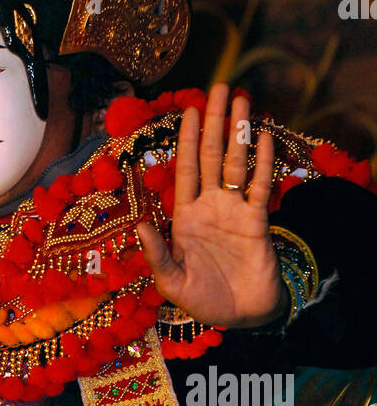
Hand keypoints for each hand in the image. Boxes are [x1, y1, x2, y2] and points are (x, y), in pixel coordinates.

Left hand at [135, 83, 285, 329]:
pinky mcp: (258, 222)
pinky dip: (263, 163)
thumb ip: (157, 254)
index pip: (187, 169)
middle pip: (213, 156)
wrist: (241, 317)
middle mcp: (210, 205)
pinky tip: (266, 138)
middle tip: (220, 88)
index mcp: (185, 215)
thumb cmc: (202, 299)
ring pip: (238, 163)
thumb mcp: (171, 282)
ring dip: (240, 133)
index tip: (190, 111)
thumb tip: (140, 225)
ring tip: (244, 102)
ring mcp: (235, 210)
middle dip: (215, 123)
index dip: (188, 140)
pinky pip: (260, 187)